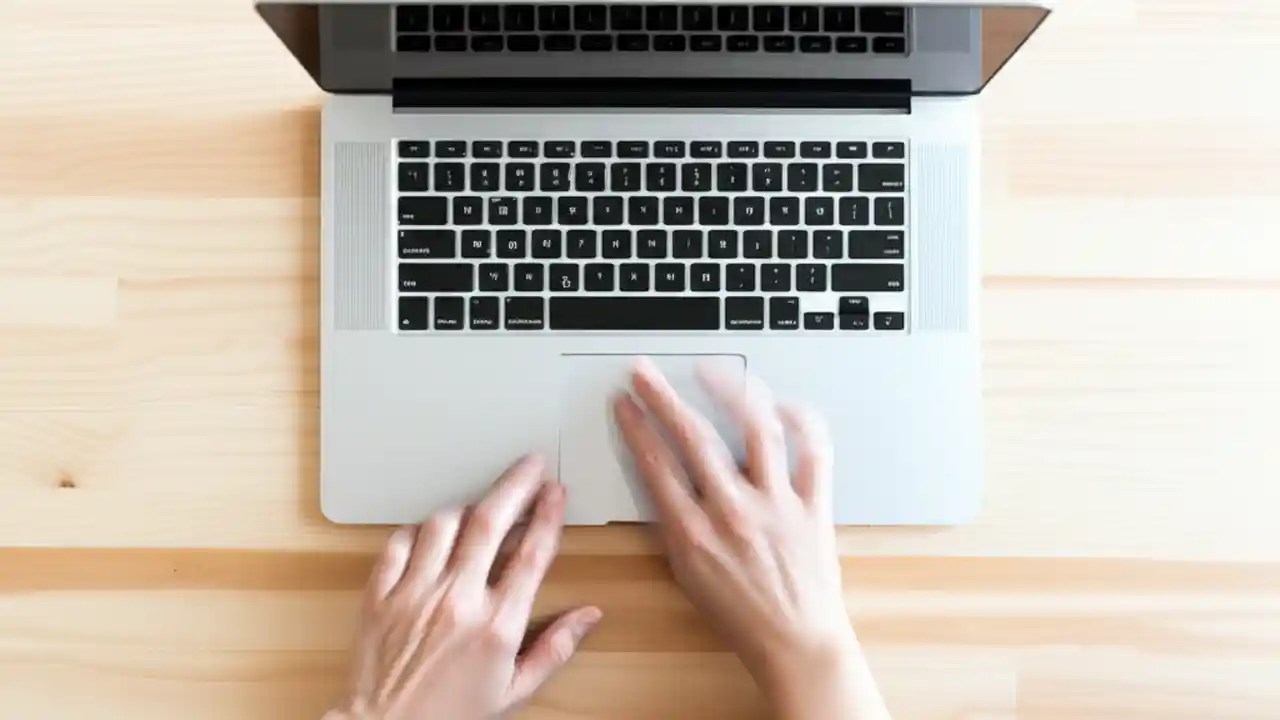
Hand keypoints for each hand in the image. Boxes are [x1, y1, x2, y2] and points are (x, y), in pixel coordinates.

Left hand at [327, 456, 600, 719]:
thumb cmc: (449, 716)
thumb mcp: (514, 691)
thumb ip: (554, 649)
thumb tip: (588, 616)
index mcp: (497, 626)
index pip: (531, 553)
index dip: (548, 515)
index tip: (557, 492)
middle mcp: (457, 601)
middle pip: (491, 521)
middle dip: (516, 484)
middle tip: (530, 464)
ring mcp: (415, 594)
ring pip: (443, 524)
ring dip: (466, 507)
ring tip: (480, 506)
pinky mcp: (380, 595)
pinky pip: (399, 542)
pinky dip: (418, 530)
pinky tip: (431, 534)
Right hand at [613, 360, 889, 719]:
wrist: (795, 644)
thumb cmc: (741, 617)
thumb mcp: (687, 576)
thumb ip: (674, 526)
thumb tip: (661, 482)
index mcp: (696, 534)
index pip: (657, 465)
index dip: (636, 426)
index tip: (625, 403)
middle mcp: (735, 513)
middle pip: (694, 439)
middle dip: (663, 398)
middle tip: (645, 373)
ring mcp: (777, 505)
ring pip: (756, 431)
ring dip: (730, 393)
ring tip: (711, 370)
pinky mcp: (813, 506)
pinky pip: (814, 452)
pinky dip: (803, 422)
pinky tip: (783, 403)